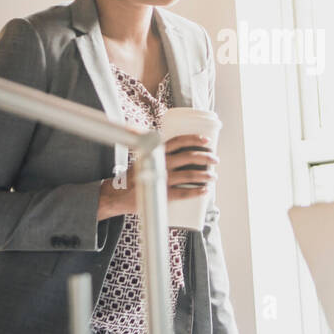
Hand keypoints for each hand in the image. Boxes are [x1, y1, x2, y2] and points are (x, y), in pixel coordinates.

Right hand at [98, 134, 218, 219]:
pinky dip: (197, 191)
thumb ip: (160, 154)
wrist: (119, 194)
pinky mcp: (162, 193)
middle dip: (206, 157)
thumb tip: (182, 153)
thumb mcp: (145, 158)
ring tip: (213, 176)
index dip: (195, 139)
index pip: (179, 140)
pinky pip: (184, 193)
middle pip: (189, 156)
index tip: (207, 141)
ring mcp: (162, 178)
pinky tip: (205, 190)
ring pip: (190, 174)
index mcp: (156, 151)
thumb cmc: (136, 175)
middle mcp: (161, 162)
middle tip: (215, 160)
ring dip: (205, 175)